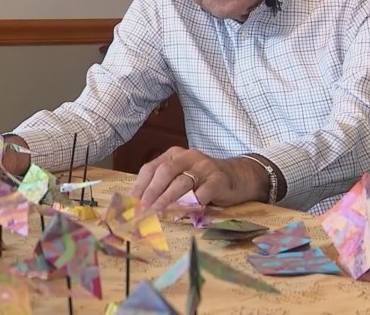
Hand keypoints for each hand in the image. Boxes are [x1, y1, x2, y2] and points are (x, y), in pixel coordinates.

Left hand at [129, 146, 267, 209]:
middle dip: (151, 192)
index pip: (151, 167)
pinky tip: (182, 215)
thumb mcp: (181, 176)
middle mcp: (188, 156)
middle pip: (164, 172)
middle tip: (143, 210)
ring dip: (167, 200)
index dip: (140, 186)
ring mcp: (204, 167)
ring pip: (181, 183)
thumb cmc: (203, 180)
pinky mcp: (218, 180)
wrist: (237, 177)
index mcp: (174, 155)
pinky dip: (190, 205)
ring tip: (157, 214)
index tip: (132, 203)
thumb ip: (164, 185)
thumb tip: (140, 206)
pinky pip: (201, 194)